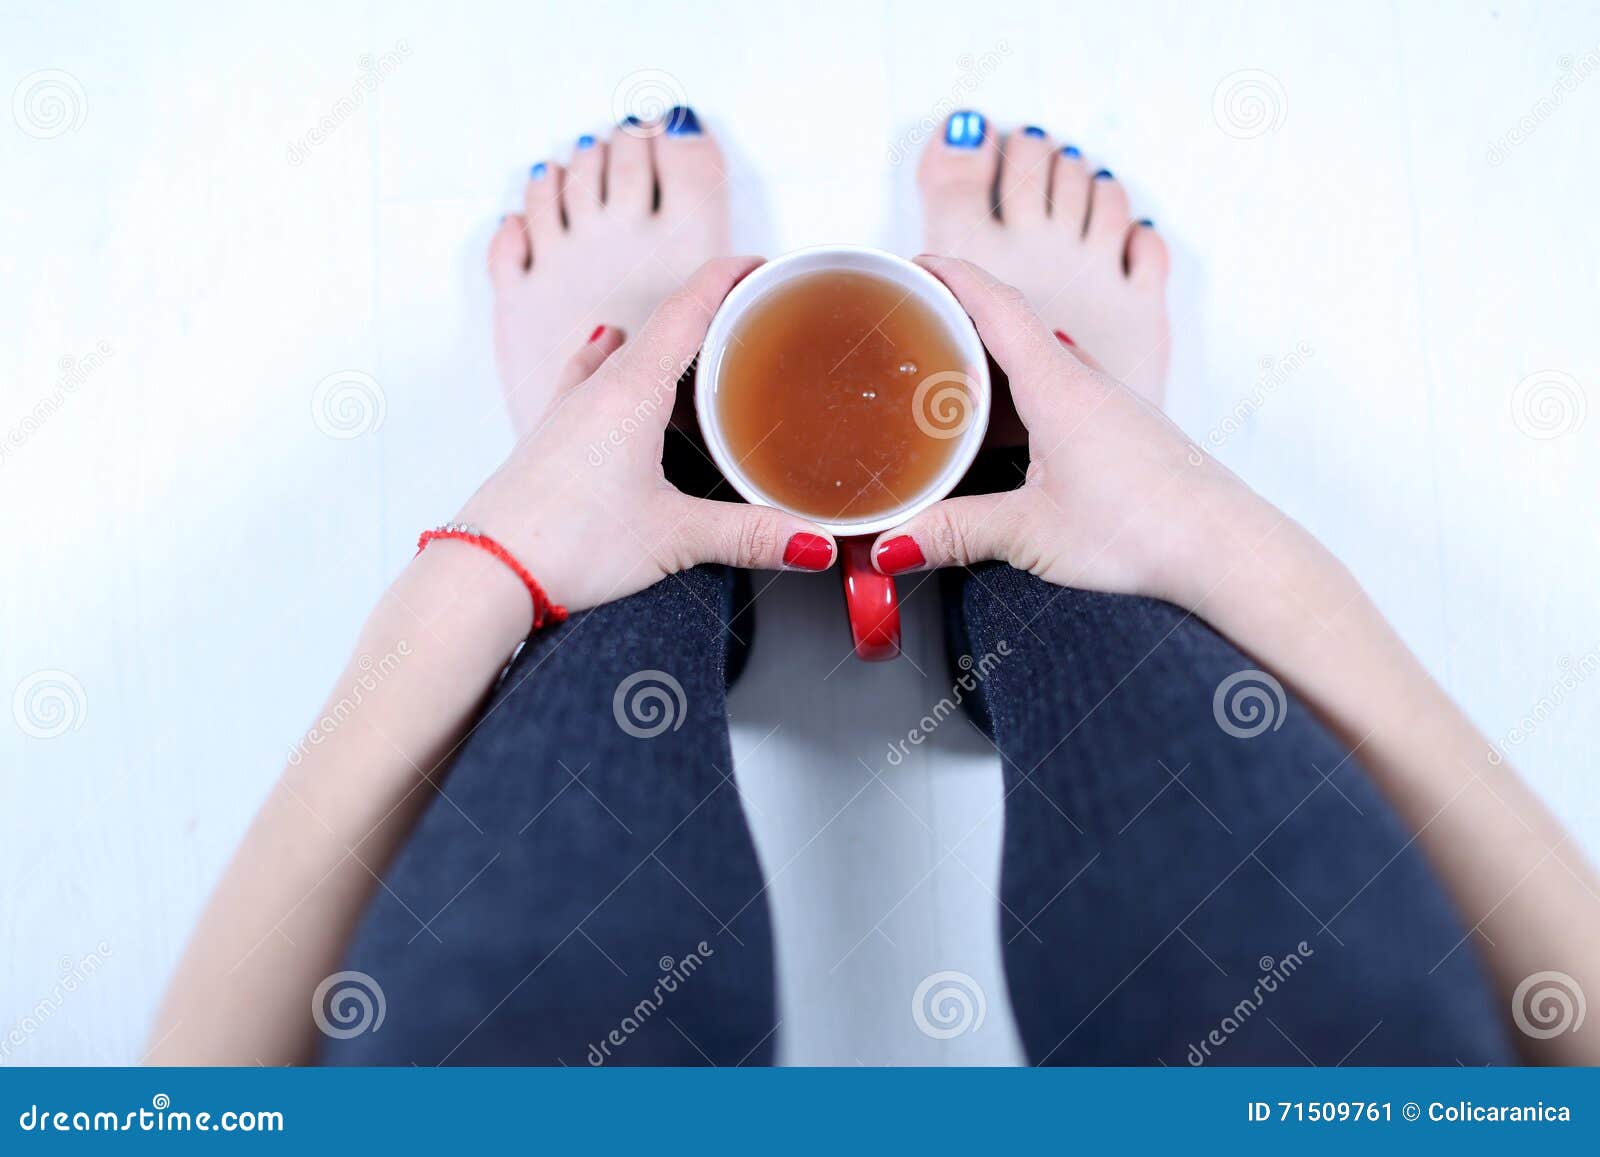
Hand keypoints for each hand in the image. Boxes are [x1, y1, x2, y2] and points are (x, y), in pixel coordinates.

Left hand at [455, 258, 837, 619]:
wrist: (485, 572)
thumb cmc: (564, 544)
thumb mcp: (674, 538)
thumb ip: (750, 535)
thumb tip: (811, 542)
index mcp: (632, 390)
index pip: (688, 307)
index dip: (729, 278)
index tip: (763, 266)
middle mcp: (596, 389)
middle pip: (661, 329)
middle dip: (711, 320)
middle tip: (754, 328)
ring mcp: (568, 411)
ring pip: (625, 357)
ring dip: (667, 354)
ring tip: (702, 371)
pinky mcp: (551, 440)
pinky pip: (591, 386)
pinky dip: (620, 378)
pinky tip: (615, 388)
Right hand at [872, 256, 1271, 607]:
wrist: (1227, 550)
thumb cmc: (1147, 529)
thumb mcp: (1031, 533)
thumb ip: (955, 532)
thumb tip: (895, 543)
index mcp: (1058, 386)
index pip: (996, 304)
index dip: (951, 276)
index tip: (914, 263)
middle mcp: (1086, 383)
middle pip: (1012, 328)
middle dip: (958, 321)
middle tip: (912, 329)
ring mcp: (1108, 406)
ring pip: (1037, 365)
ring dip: (991, 367)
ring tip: (946, 388)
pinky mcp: (1123, 434)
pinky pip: (1059, 397)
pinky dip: (1020, 402)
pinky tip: (1006, 439)